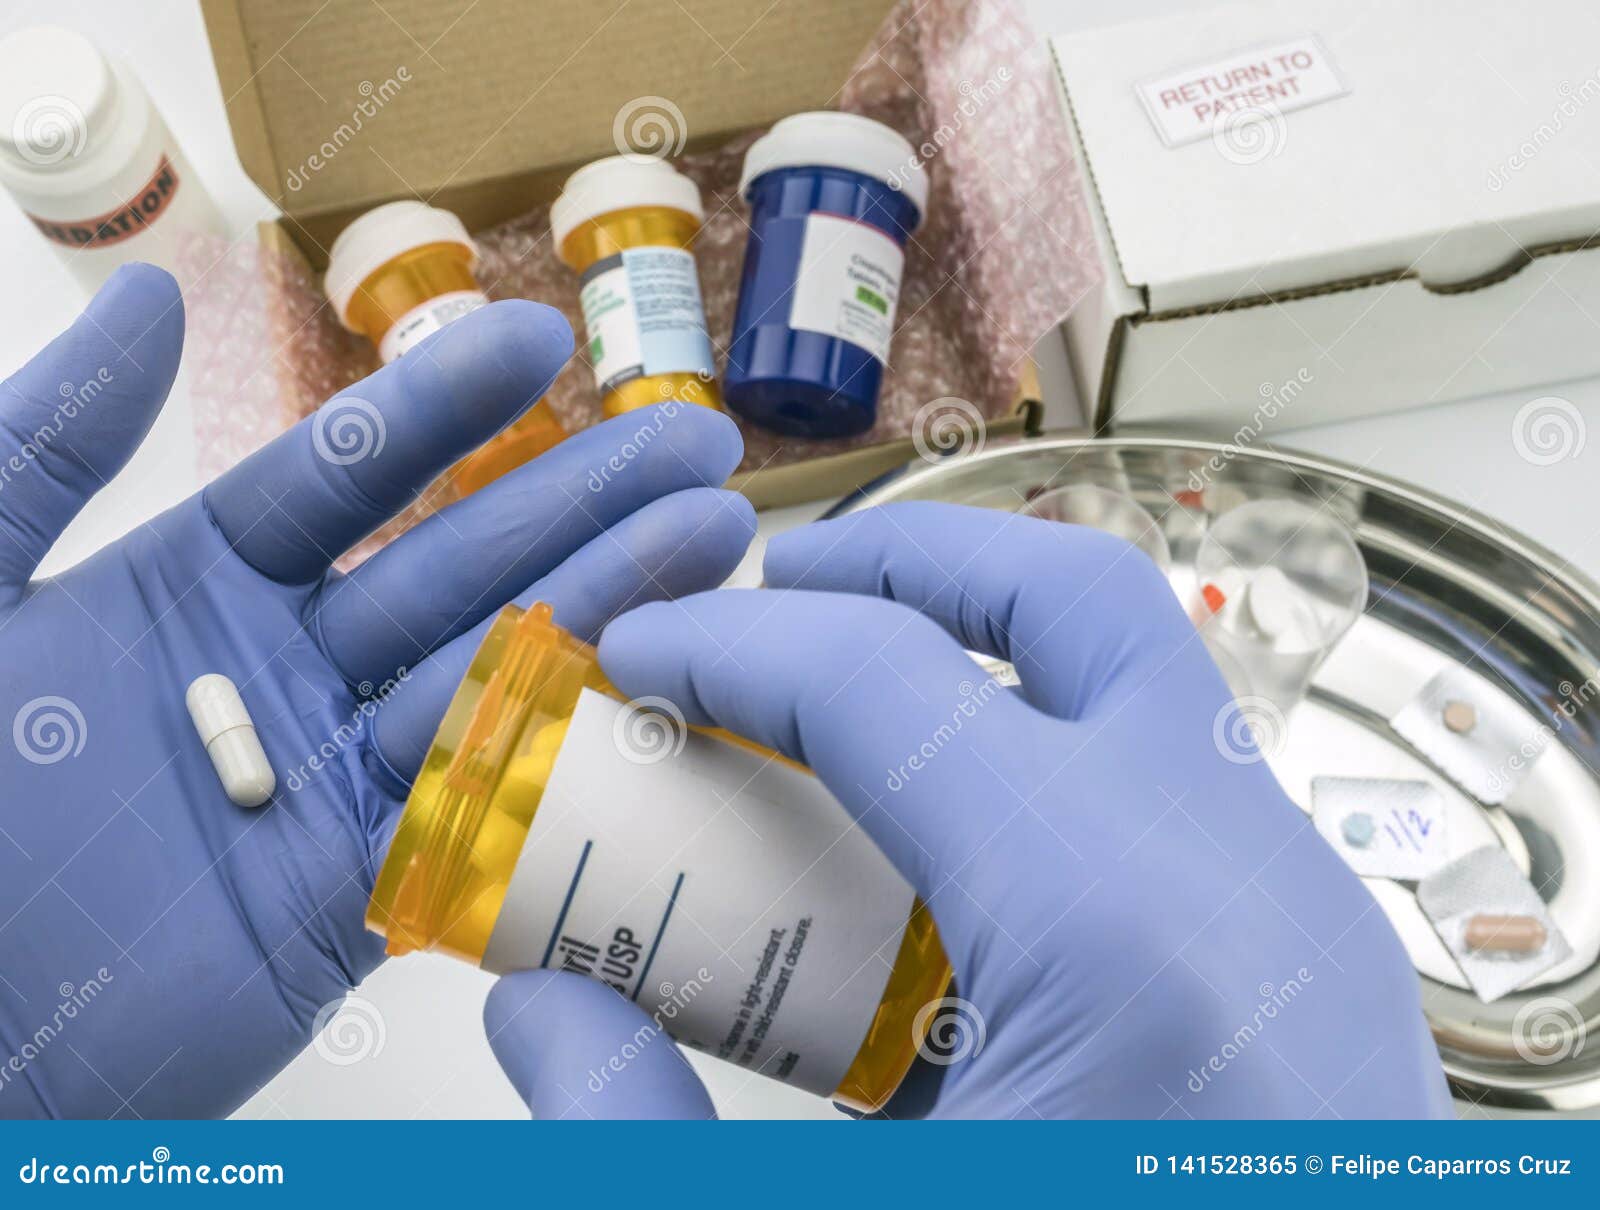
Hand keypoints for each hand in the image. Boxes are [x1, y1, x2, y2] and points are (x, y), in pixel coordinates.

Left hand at [0, 265, 753, 1118]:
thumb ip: (45, 446)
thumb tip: (155, 297)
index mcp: (197, 588)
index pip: (347, 475)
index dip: (444, 406)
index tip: (542, 338)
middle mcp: (285, 673)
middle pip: (459, 567)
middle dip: (581, 501)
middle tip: (697, 446)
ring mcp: (332, 782)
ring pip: (495, 679)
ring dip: (611, 609)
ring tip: (718, 542)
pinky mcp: (362, 894)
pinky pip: (485, 813)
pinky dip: (574, 756)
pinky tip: (665, 691)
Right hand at [483, 502, 1451, 1118]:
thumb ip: (646, 1139)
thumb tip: (538, 1013)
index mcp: (1121, 941)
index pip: (887, 680)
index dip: (728, 641)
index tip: (634, 651)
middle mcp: (1244, 885)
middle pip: (1067, 599)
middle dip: (898, 565)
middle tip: (765, 597)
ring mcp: (1299, 917)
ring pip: (1138, 680)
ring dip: (978, 656)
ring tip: (838, 703)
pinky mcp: (1306, 969)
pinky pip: (1166, 792)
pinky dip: (1041, 762)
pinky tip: (939, 859)